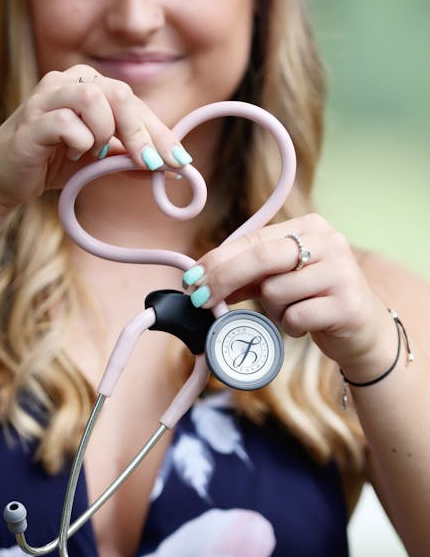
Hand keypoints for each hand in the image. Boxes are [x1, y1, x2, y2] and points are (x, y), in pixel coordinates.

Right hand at [0, 65, 192, 214]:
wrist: (3, 179)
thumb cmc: (52, 161)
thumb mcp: (99, 162)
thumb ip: (129, 159)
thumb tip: (168, 168)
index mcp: (89, 84)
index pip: (134, 103)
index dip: (161, 133)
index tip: (181, 161)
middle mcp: (68, 82)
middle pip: (120, 94)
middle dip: (142, 133)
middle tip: (152, 165)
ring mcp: (46, 97)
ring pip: (94, 99)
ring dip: (105, 134)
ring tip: (94, 155)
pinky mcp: (30, 120)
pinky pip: (66, 122)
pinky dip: (79, 142)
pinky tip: (73, 154)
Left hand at [183, 213, 397, 379]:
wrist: (363, 330)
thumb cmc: (314, 299)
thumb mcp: (280, 278)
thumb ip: (246, 274)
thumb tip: (200, 280)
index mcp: (310, 226)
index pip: (253, 239)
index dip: (218, 259)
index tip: (192, 278)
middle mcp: (328, 241)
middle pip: (262, 258)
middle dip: (224, 279)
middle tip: (201, 300)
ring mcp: (341, 271)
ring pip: (276, 291)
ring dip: (272, 310)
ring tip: (292, 312)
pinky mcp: (347, 304)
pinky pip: (295, 317)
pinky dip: (290, 326)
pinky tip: (306, 325)